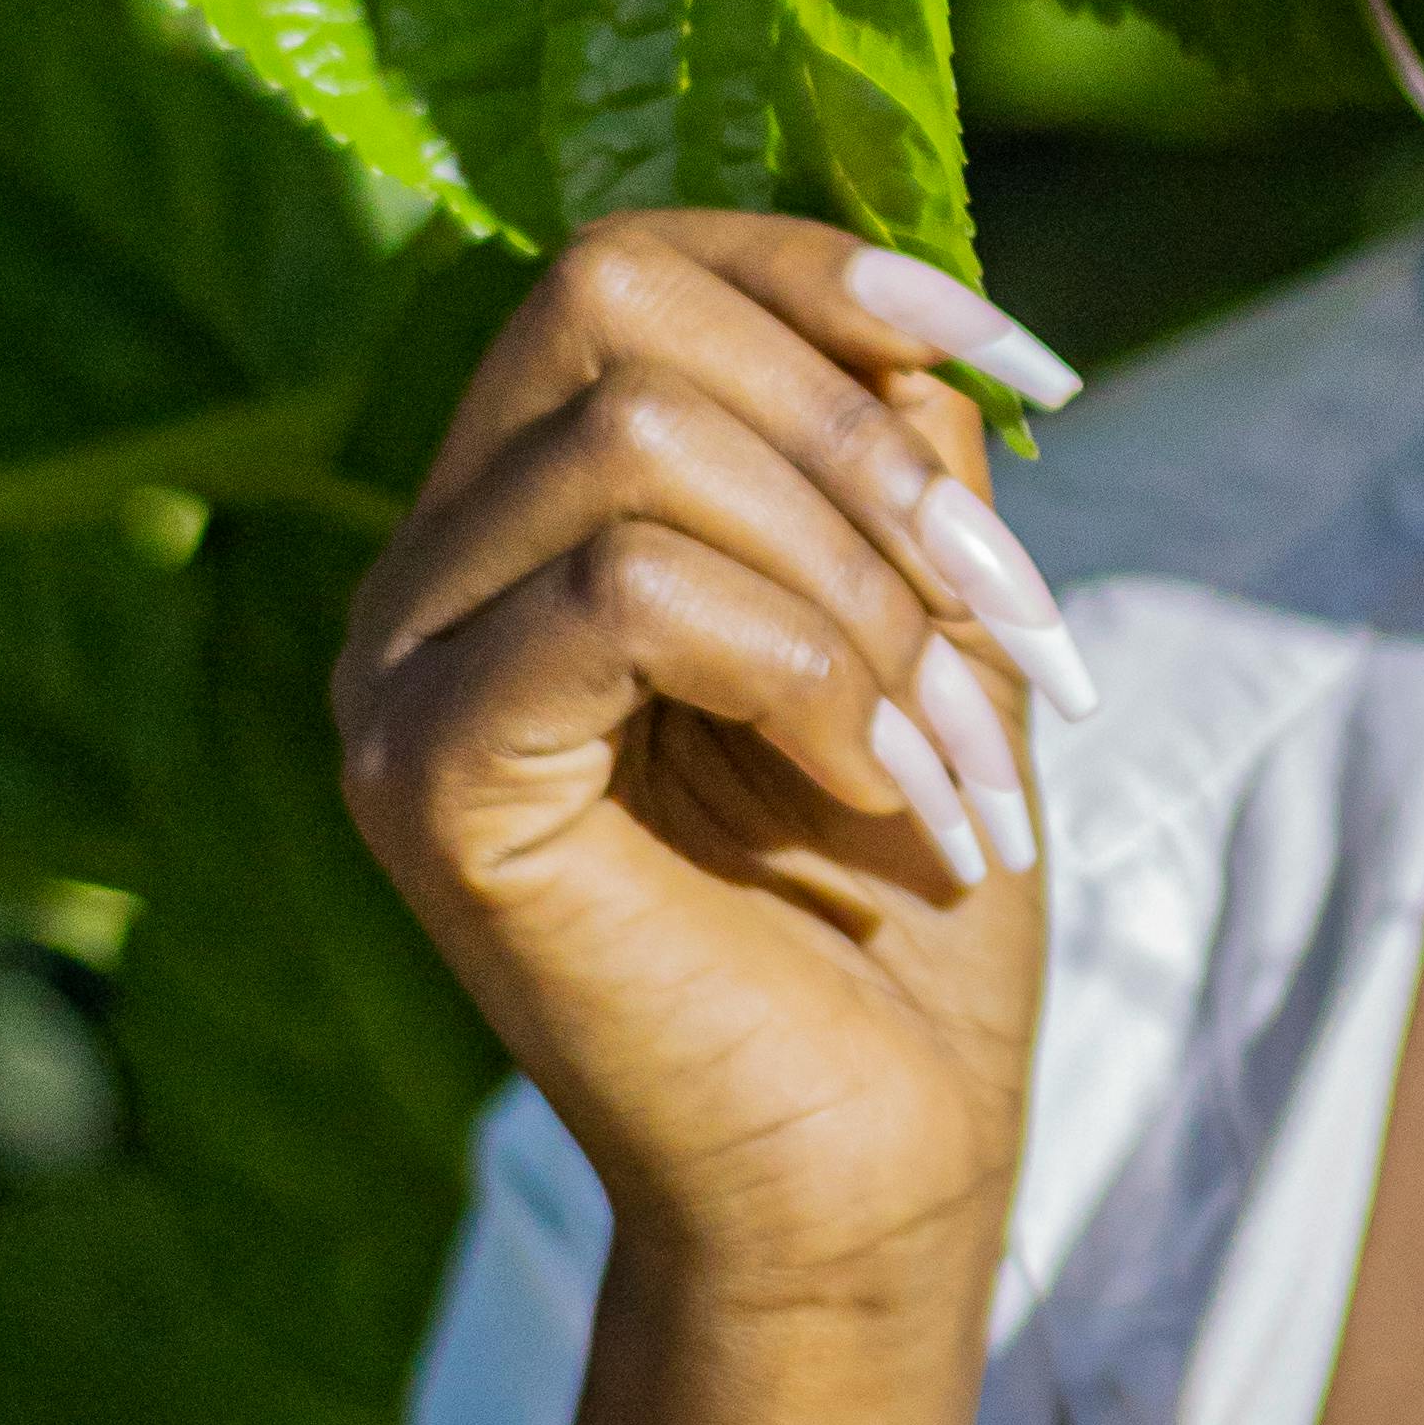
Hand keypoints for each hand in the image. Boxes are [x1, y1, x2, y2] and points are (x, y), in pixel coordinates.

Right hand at [333, 215, 1093, 1332]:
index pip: (626, 262)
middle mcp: (427, 574)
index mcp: (524, 515)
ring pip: (639, 443)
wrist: (875, 1162)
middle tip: (1009, 622)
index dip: (825, 268)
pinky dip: (801, 667)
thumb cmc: (904, 896)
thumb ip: (893, 436)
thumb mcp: (932, 606)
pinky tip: (871, 787)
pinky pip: (625, 596)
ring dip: (862, 584)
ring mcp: (403, 676)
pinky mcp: (428, 783)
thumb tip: (902, 306)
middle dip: (862, 439)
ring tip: (955, 748)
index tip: (1020, 355)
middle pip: (614, 305)